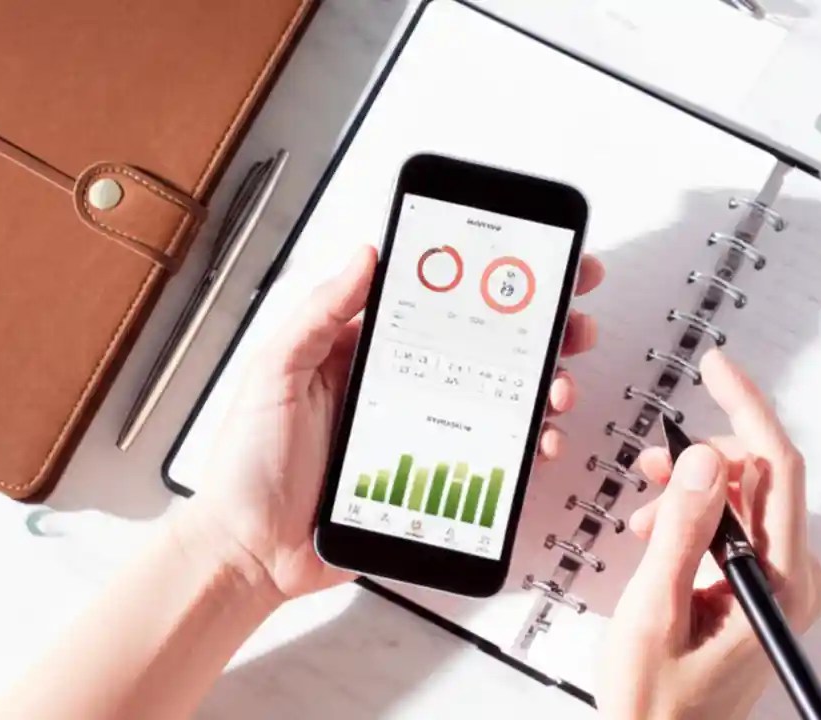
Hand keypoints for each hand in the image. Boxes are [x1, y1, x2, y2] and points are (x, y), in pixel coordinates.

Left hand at [174, 245, 604, 600]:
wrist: (248, 552)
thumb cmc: (248, 464)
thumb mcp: (274, 374)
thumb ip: (318, 313)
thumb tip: (364, 255)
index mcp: (364, 351)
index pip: (436, 300)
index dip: (485, 279)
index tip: (528, 259)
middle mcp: (401, 387)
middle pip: (484, 346)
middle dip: (537, 328)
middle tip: (571, 318)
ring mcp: (422, 433)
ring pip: (500, 400)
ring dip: (543, 385)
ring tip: (558, 384)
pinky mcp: (434, 479)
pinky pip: (493, 458)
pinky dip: (527, 447)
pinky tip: (539, 440)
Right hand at [598, 350, 820, 719]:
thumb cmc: (659, 701)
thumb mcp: (656, 608)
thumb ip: (683, 530)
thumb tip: (706, 459)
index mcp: (781, 583)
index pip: (778, 468)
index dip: (746, 407)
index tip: (718, 368)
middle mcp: (794, 578)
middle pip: (759, 476)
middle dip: (701, 461)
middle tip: (652, 467)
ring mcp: (782, 581)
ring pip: (742, 497)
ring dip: (691, 492)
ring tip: (646, 520)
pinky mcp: (764, 585)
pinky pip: (736, 524)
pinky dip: (695, 517)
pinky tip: (661, 535)